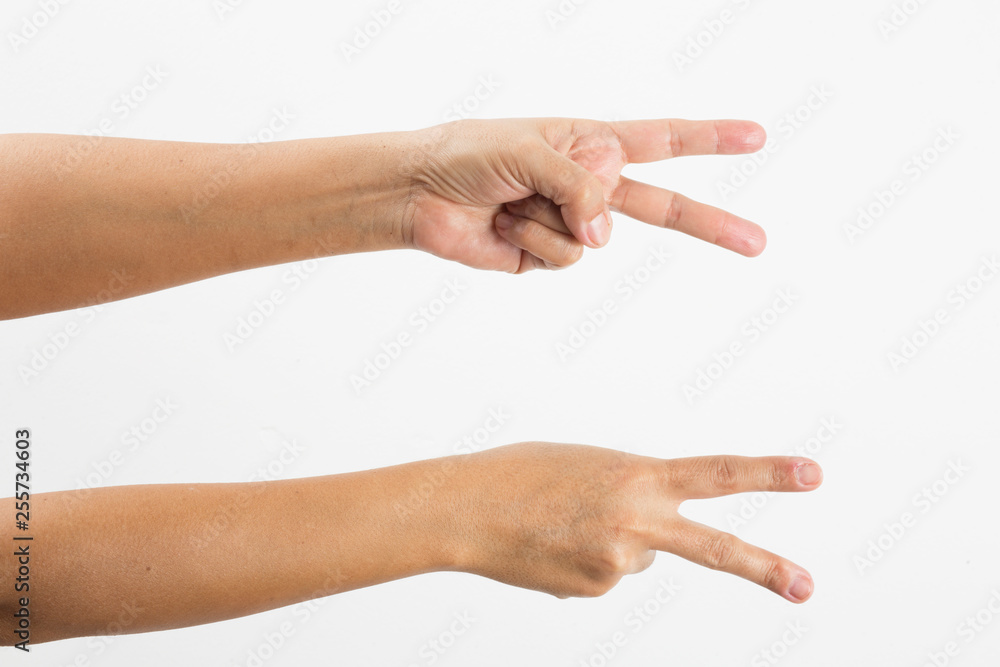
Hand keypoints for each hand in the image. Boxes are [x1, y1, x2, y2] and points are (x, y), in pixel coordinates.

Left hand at [401, 118, 766, 272]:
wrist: (420, 194)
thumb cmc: (468, 154)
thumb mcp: (529, 151)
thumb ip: (578, 187)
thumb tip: (603, 236)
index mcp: (588, 143)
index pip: (661, 141)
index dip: (709, 139)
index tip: (756, 137)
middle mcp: (586, 184)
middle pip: (662, 205)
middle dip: (709, 224)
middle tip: (758, 243)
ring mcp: (569, 224)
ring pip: (594, 238)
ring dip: (549, 218)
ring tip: (512, 201)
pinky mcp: (546, 256)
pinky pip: (564, 257)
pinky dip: (534, 241)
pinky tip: (506, 226)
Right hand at [449, 442, 820, 601]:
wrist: (465, 510)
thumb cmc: (521, 473)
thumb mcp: (589, 463)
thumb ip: (633, 492)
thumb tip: (650, 549)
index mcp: (635, 476)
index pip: (715, 473)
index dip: (767, 473)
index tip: (813, 474)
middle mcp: (634, 524)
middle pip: (713, 548)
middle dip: (764, 568)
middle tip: (808, 587)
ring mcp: (615, 565)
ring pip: (638, 555)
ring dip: (612, 540)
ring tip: (563, 521)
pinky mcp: (592, 592)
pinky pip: (607, 573)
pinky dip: (588, 559)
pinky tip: (554, 545)